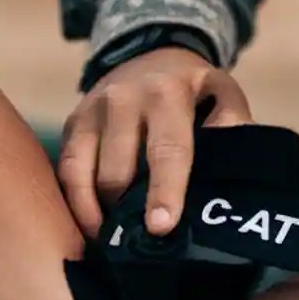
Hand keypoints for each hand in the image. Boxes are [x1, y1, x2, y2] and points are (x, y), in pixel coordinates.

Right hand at [58, 47, 252, 237]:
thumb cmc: (195, 88)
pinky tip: (93, 227)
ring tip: (113, 244)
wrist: (152, 52)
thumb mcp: (223, 93)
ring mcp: (92, 111)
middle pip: (118, 171)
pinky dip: (76, 203)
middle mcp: (123, 100)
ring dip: (97, 214)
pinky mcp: (73, 122)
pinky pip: (66, 171)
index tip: (161, 227)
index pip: (167, 149)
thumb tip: (228, 168)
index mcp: (167, 93)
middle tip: (142, 247)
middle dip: (127, 212)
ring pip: (83, 175)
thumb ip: (232, 125)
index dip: (164, 191)